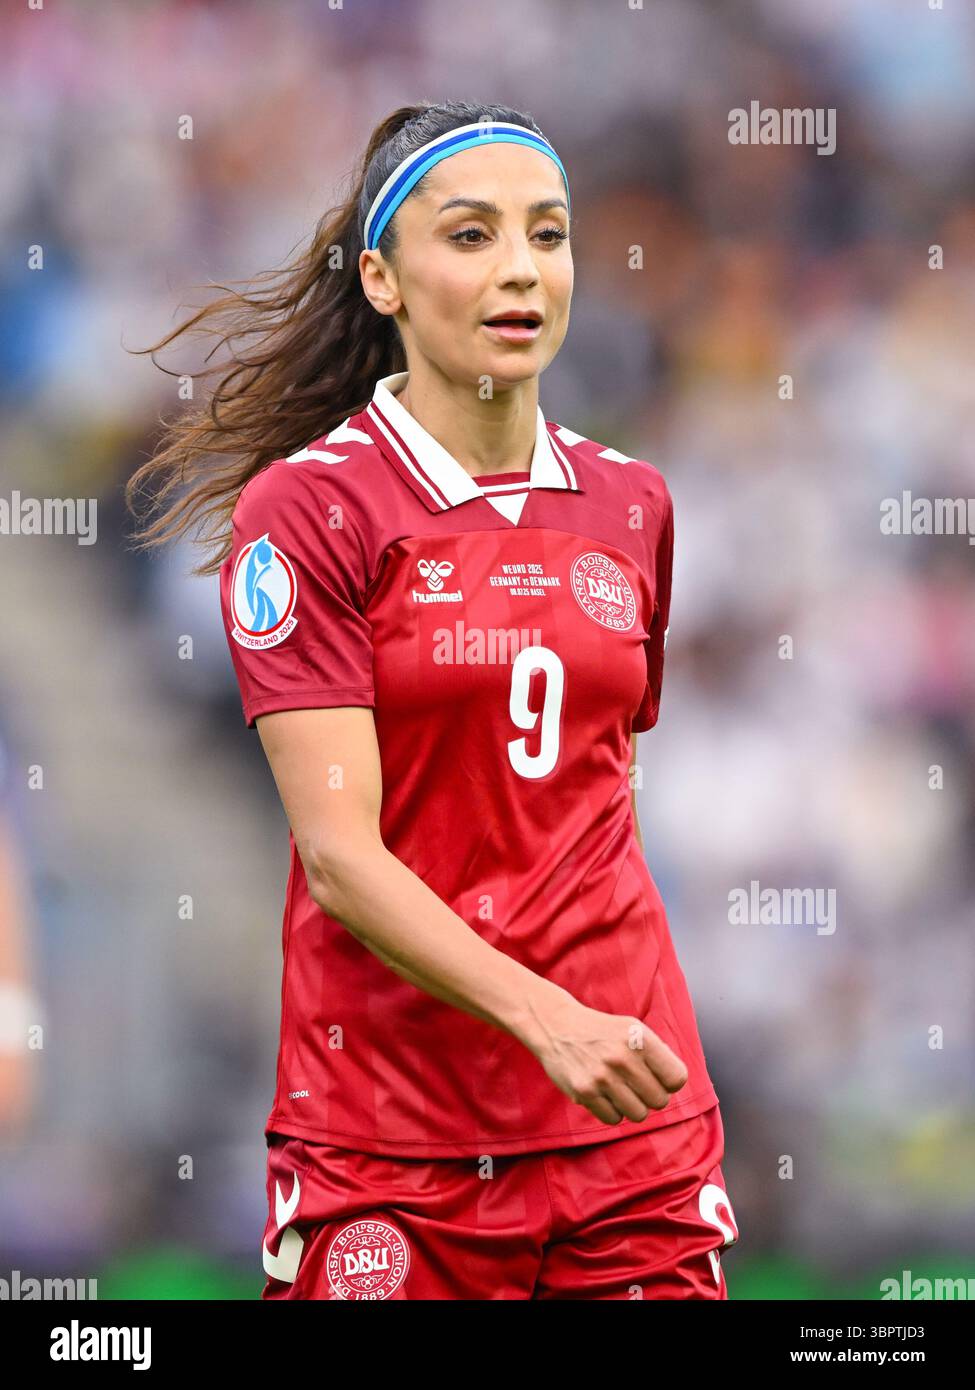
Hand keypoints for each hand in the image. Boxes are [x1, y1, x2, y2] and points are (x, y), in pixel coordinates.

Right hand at [525, 990, 688, 1125]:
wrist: (557, 1026)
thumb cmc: (601, 1030)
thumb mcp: (632, 1028)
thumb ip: (656, 1052)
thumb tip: (675, 1082)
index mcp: (640, 1038)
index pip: (677, 1078)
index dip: (670, 1082)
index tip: (659, 1078)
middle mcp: (623, 1057)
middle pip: (659, 1100)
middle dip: (651, 1096)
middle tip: (636, 1085)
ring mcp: (602, 1076)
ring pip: (638, 1114)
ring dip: (632, 1106)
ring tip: (620, 1090)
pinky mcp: (584, 1092)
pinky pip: (613, 1119)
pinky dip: (611, 1110)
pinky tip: (603, 1094)